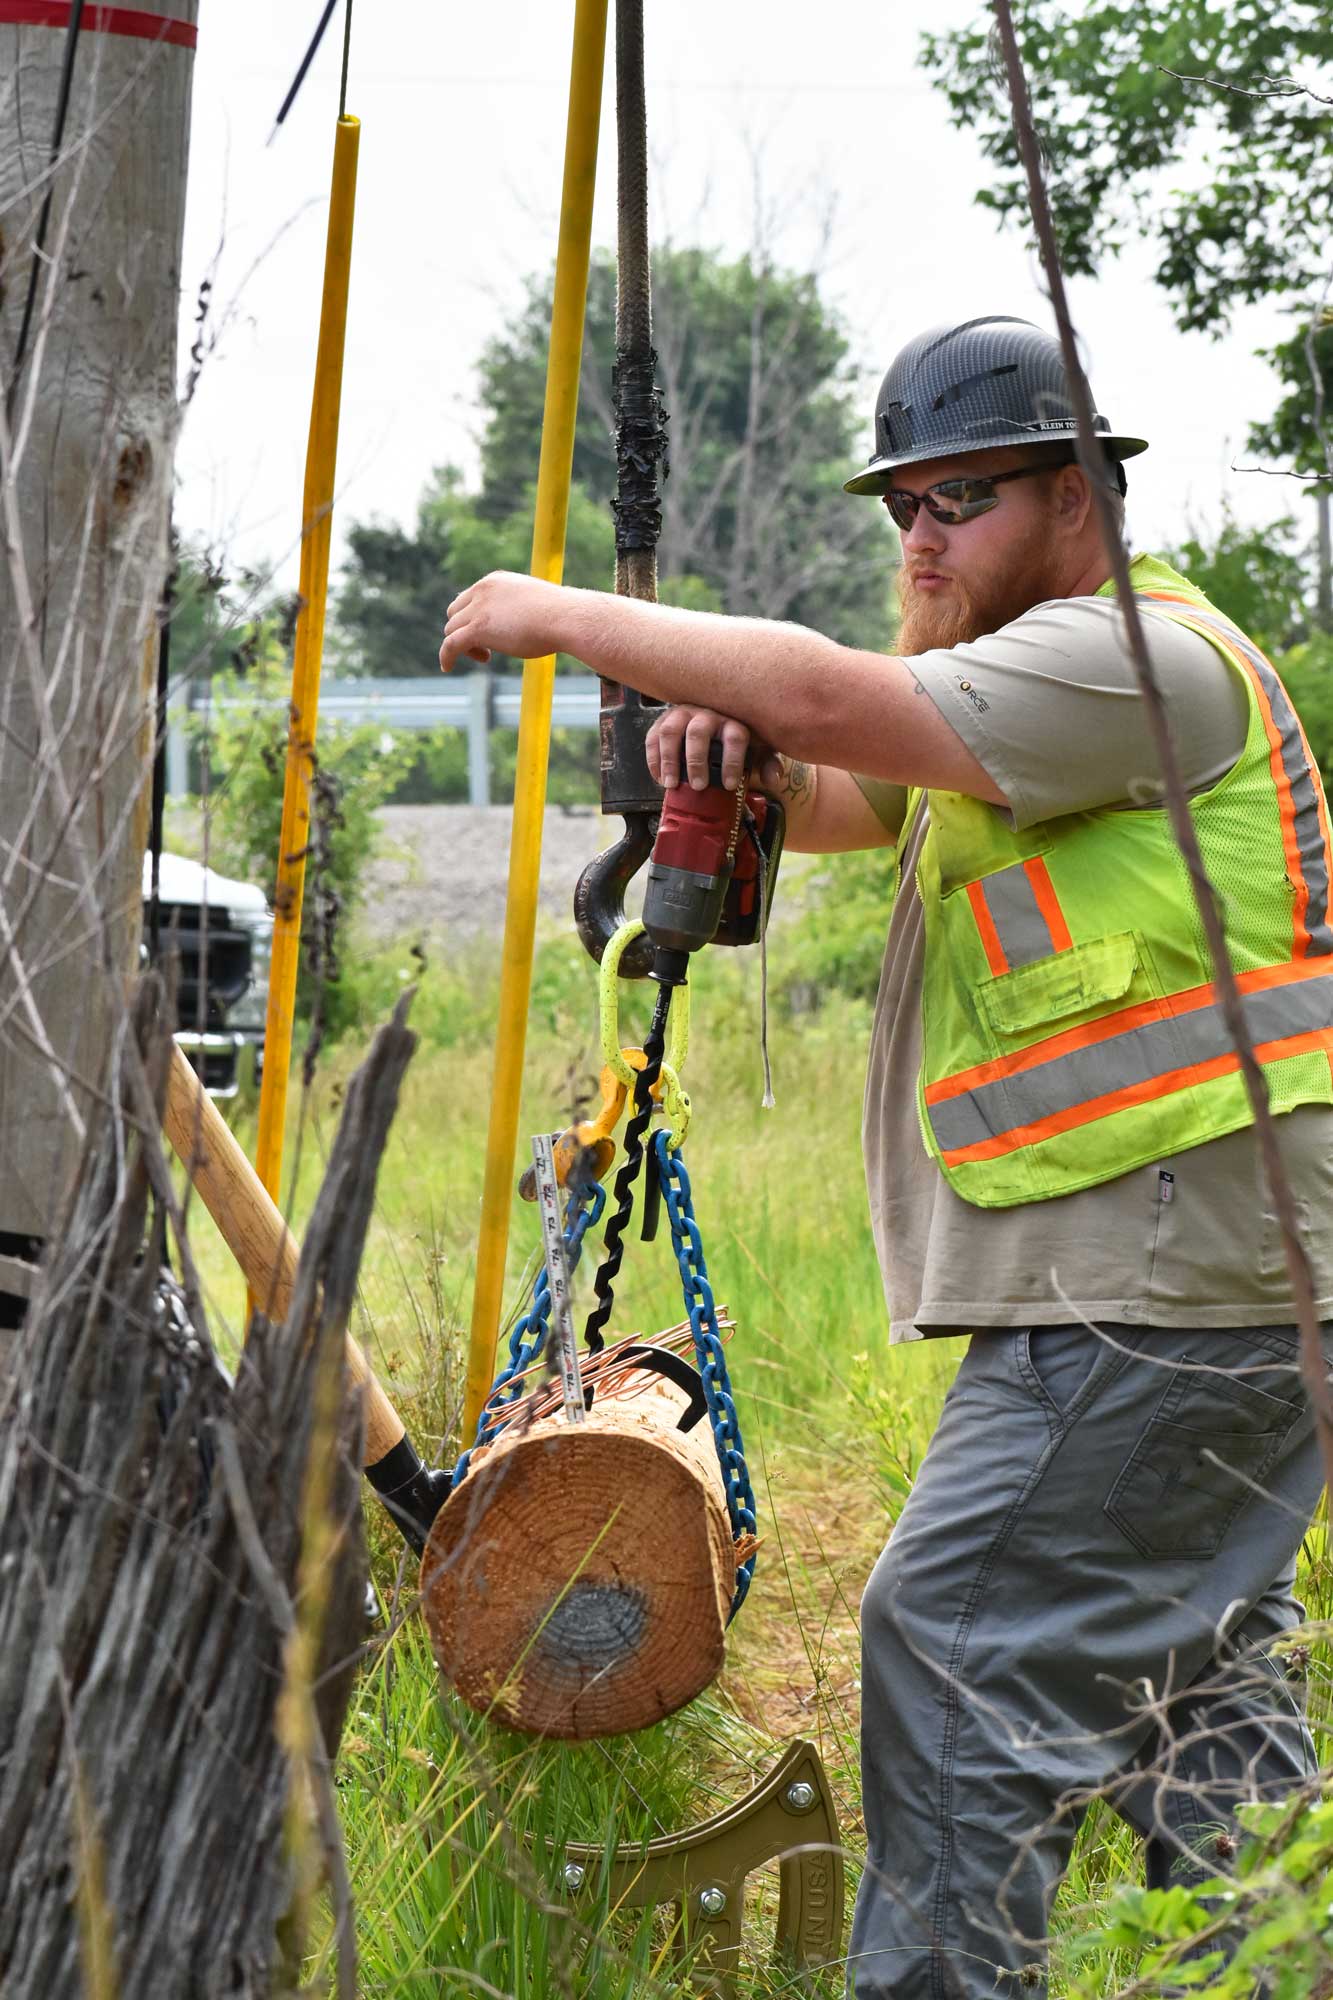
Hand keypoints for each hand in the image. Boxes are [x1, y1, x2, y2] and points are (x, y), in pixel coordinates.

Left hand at [439, 572, 571, 672]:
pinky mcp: (477, 628)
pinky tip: (447, 667)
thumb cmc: (560, 615)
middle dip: (465, 630)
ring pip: (452, 629)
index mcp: (495, 581)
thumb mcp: (536, 604)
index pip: (469, 598)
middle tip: (488, 649)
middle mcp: (482, 590)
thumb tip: (529, 622)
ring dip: (464, 646)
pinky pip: (450, 644)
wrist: (565, 618)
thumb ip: (522, 609)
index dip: (472, 618)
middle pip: (455, 612)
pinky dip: (446, 656)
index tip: (488, 635)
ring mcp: (478, 608)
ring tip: (487, 657)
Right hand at [646, 706, 757, 791]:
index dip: (732, 762)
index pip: (734, 737)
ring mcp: (682, 715)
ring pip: (671, 732)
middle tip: (698, 786)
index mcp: (732, 721)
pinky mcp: (664, 721)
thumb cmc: (736, 738)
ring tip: (671, 784)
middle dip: (697, 762)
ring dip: (669, 760)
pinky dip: (653, 759)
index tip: (731, 785)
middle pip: (698, 733)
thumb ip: (766, 763)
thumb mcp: (757, 748)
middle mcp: (707, 714)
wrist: (717, 716)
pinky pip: (653, 736)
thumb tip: (772, 779)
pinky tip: (659, 777)